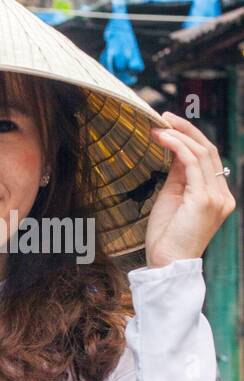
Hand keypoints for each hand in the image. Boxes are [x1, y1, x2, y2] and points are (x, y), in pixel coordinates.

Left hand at [145, 113, 235, 268]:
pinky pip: (192, 164)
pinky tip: (162, 139)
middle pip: (208, 151)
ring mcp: (216, 197)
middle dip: (186, 130)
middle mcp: (222, 194)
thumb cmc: (166, 236)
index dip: (189, 138)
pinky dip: (177, 148)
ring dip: (179, 136)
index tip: (169, 126)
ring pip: (201, 154)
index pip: (207, 158)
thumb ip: (178, 176)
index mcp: (216, 195)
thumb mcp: (172, 199)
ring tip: (159, 126)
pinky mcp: (205, 200)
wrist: (167, 264)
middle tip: (164, 117)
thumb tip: (176, 151)